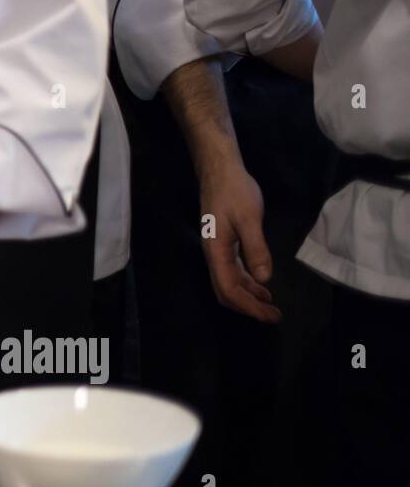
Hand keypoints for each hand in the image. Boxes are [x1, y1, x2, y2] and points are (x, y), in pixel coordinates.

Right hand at [199, 161, 279, 322]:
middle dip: (248, 307)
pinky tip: (260, 282)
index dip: (250, 306)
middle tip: (273, 315)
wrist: (219, 170)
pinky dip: (246, 282)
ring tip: (270, 304)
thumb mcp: (249, 218)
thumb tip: (265, 279)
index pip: (230, 289)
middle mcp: (213, 255)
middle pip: (225, 291)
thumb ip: (256, 248)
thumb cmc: (234, 192)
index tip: (271, 315)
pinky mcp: (223, 243)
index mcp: (216, 252)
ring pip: (229, 282)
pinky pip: (232, 271)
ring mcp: (217, 249)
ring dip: (248, 296)